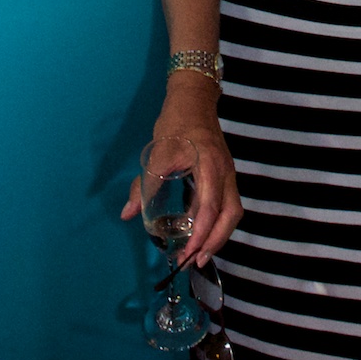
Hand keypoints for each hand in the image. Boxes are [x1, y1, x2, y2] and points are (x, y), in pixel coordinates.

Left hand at [122, 74, 241, 265]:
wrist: (194, 99)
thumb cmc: (176, 123)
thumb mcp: (156, 154)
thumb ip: (143, 186)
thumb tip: (128, 214)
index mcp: (210, 164)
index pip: (211, 205)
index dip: (202, 232)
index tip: (189, 251)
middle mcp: (225, 172)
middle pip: (231, 214)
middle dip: (215, 241)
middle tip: (194, 261)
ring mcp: (228, 174)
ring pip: (232, 211)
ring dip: (218, 235)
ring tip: (197, 254)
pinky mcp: (224, 175)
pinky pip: (227, 204)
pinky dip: (216, 223)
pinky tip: (199, 233)